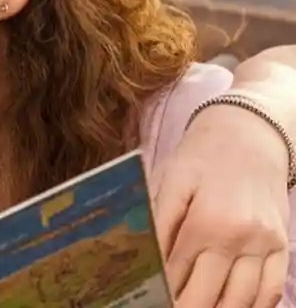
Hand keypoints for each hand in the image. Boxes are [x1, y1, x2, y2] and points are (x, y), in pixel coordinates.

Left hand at [150, 103, 290, 307]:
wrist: (250, 136)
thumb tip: (146, 260)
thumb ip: (159, 222)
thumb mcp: (172, 181)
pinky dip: (253, 307)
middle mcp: (241, 237)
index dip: (162, 294)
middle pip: (209, 293)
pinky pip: (271, 289)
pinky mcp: (281, 246)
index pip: (178, 273)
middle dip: (187, 307)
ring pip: (243, 300)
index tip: (149, 302)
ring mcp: (266, 244)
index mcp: (207, 221)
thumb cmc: (202, 159)